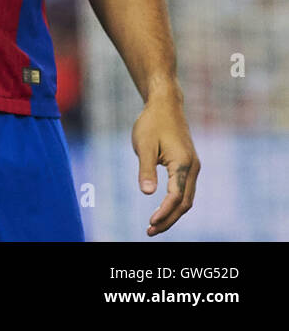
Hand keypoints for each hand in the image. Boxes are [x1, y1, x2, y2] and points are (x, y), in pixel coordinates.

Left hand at [131, 90, 199, 235]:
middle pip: (184, 203)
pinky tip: (162, 209)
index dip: (164, 212)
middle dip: (169, 219)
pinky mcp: (188, 165)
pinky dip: (175, 203)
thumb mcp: (144, 145)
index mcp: (184, 164)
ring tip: (154, 225)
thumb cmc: (152, 123)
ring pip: (187, 198)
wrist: (165, 105)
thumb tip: (148, 194)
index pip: (176, 196)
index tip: (150, 223)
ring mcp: (193, 167)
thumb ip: (146, 170)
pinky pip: (184, 190)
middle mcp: (193, 168)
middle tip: (150, 231)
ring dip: (172, 213)